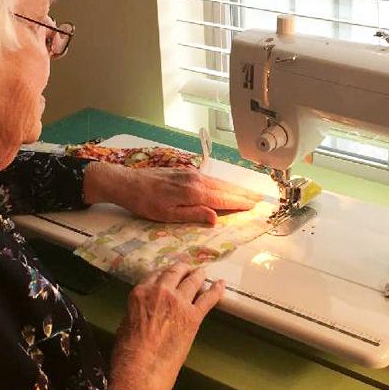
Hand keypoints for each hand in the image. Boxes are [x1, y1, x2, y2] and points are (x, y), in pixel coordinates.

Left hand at [83, 163, 261, 224]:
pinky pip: (210, 178)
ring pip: (219, 181)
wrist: (128, 183)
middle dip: (243, 193)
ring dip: (235, 188)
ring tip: (248, 193)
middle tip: (260, 198)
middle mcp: (196, 180)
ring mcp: (191, 174)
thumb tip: (216, 218)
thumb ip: (193, 215)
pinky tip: (225, 186)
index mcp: (194, 193)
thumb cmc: (146, 203)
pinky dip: (223, 183)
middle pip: (225, 188)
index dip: (240, 203)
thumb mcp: (168, 215)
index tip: (255, 206)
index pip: (223, 199)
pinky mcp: (185, 172)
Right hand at [107, 263, 225, 389]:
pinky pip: (208, 299)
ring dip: (198, 275)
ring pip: (192, 281)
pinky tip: (221, 284)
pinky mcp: (193, 317)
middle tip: (187, 269)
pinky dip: (216, 290)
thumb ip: (138, 312)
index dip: (164, 274)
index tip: (169, 274)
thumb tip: (146, 312)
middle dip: (182, 269)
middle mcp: (161, 292)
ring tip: (202, 272)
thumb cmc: (127, 353)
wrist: (141, 371)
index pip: (155, 276)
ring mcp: (179, 302)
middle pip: (174, 273)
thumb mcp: (126, 324)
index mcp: (141, 293)